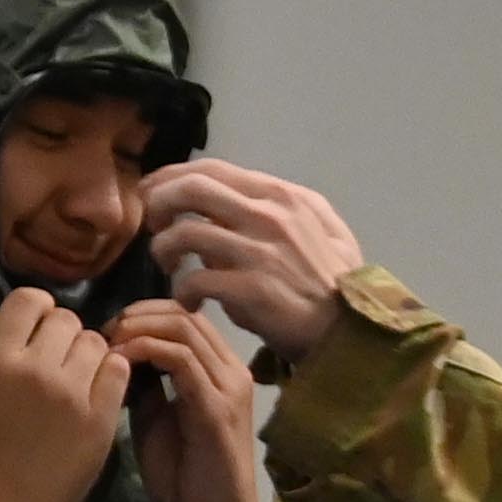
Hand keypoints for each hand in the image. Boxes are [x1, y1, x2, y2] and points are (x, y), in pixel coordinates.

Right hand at [0, 287, 131, 501]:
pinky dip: (110, 375)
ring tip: (78, 383)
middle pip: (66, 320)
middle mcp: (36, 369)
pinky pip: (118, 370)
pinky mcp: (101, 418)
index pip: (28, 300)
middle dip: (64, 336)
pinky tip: (96, 394)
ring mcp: (73, 394)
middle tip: (59, 363)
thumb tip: (34, 330)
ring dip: (89, 355)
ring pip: (96, 342)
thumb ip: (5, 357)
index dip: (38, 310)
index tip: (39, 330)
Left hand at [109, 298, 269, 501]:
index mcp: (219, 370)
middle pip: (183, 314)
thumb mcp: (155, 419)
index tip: (107, 330)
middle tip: (104, 332)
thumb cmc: (183, 477)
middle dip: (137, 315)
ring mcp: (228, 386)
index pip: (184, 316)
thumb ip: (145, 386)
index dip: (143, 314)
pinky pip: (181, 360)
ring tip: (108, 344)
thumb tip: (118, 357)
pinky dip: (146, 352)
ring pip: (183, 329)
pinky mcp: (217, 408)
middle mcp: (231, 369)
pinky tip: (120, 362)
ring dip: (138, 330)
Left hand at [140, 158, 365, 363]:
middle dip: (158, 203)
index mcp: (281, 195)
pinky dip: (182, 291)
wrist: (349, 332)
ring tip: (167, 267)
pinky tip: (190, 303)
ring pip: (184, 234)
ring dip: (163, 249)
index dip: (172, 177)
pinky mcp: (248, 290)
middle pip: (190, 189)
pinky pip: (194, 280)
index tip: (154, 193)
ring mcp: (257, 253)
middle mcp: (268, 216)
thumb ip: (287, 208)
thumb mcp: (327, 228)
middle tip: (151, 225)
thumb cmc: (337, 282)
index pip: (212, 169)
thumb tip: (246, 198)